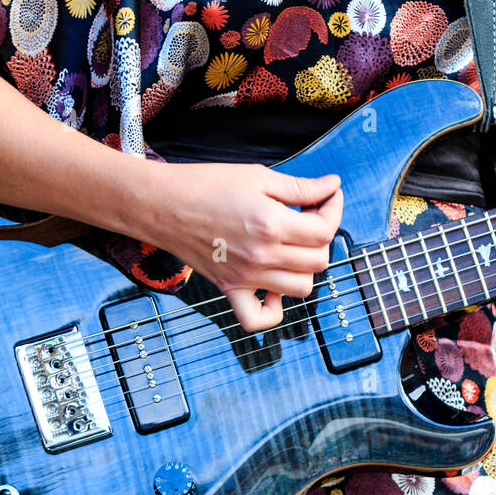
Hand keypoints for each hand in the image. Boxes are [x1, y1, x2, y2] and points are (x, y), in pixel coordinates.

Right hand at [148, 162, 342, 330]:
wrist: (162, 204)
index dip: (333, 209)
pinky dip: (274, 309)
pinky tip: (274, 284)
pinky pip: (258, 318)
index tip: (327, 195)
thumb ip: (300, 187)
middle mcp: (262, 256)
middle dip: (323, 235)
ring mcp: (246, 277)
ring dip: (306, 266)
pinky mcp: (229, 289)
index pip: (324, 229)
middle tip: (309, 214)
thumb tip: (332, 186)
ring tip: (294, 244)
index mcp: (271, 224)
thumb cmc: (206, 184)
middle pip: (319, 260)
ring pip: (302, 288)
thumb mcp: (258, 176)